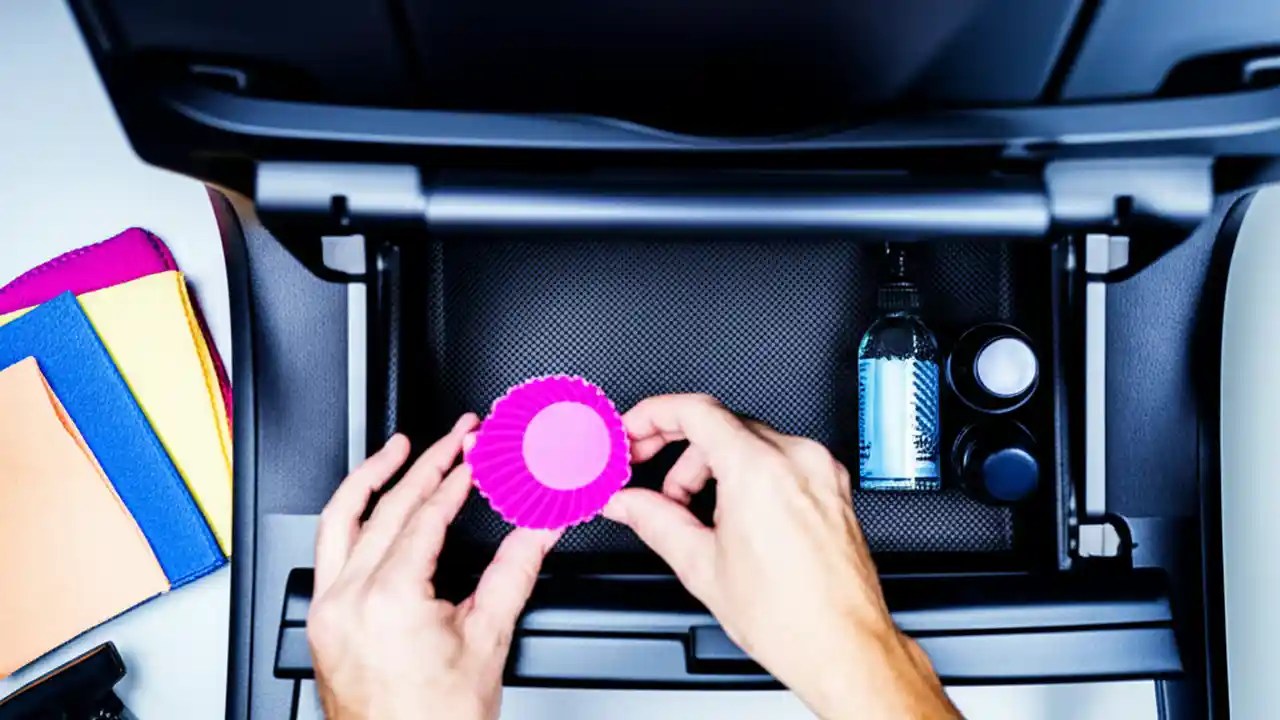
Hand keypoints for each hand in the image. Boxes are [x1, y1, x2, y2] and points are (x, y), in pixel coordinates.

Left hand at [308, 415, 560, 719]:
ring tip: (398, 448)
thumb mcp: (489, 639)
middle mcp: (348, 599)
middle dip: (424, 465)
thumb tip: (542, 527)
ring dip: (371, 478)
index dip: (455, 479)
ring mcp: (328, 609)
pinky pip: (328, 551)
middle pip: (385, 509)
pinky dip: (351, 518)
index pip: (425, 516)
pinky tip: (371, 506)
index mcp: (390, 599)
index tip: (475, 456)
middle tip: (455, 437)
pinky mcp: (322, 621)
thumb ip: (516, 569)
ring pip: (340, 521)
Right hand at [603, 394, 957, 719]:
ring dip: (712, 465)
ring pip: (751, 440)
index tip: (633, 432)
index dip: (652, 415)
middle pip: (721, 424)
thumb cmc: (788, 618)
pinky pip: (780, 458)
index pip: (695, 410)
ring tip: (693, 513)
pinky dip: (747, 473)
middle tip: (651, 480)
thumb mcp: (701, 564)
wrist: (842, 647)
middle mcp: (796, 459)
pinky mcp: (832, 486)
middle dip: (678, 452)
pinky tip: (730, 513)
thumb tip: (624, 501)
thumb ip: (653, 519)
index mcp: (759, 469)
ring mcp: (820, 470)